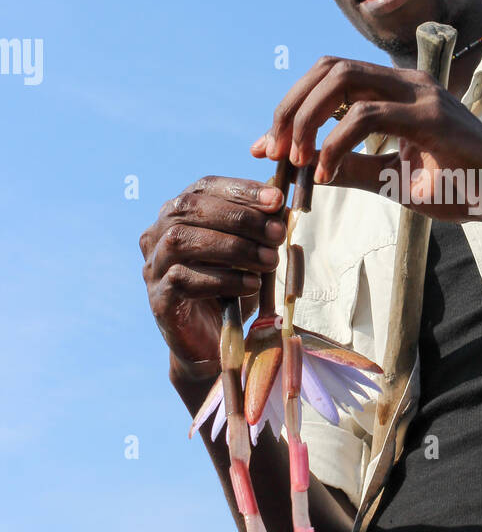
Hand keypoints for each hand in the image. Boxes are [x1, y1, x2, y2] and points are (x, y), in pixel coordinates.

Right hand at [139, 177, 287, 374]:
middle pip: (189, 209)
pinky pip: (182, 279)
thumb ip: (259, 227)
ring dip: (232, 247)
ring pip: (181, 240)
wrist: (212, 344)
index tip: (277, 200)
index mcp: (179, 215)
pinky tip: (251, 285)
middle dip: (239, 217)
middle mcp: (158, 235)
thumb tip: (280, 202)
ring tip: (269, 261)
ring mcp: (153, 267)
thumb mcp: (250, 253)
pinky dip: (222, 279)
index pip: (204, 187)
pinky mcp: (158, 299)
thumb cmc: (231, 290)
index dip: (241, 190)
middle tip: (277, 233)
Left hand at [250, 55, 481, 226]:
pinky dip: (335, 144)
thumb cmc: (462, 188)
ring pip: (342, 80)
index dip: (293, 105)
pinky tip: (327, 173)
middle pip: (328, 68)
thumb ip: (350, 168)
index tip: (269, 146)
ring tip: (296, 160)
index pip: (332, 77)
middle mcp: (408, 82)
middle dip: (290, 107)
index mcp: (398, 90)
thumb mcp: (393, 180)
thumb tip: (302, 167)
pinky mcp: (432, 118)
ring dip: (307, 119)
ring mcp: (421, 94)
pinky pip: (367, 116)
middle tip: (274, 151)